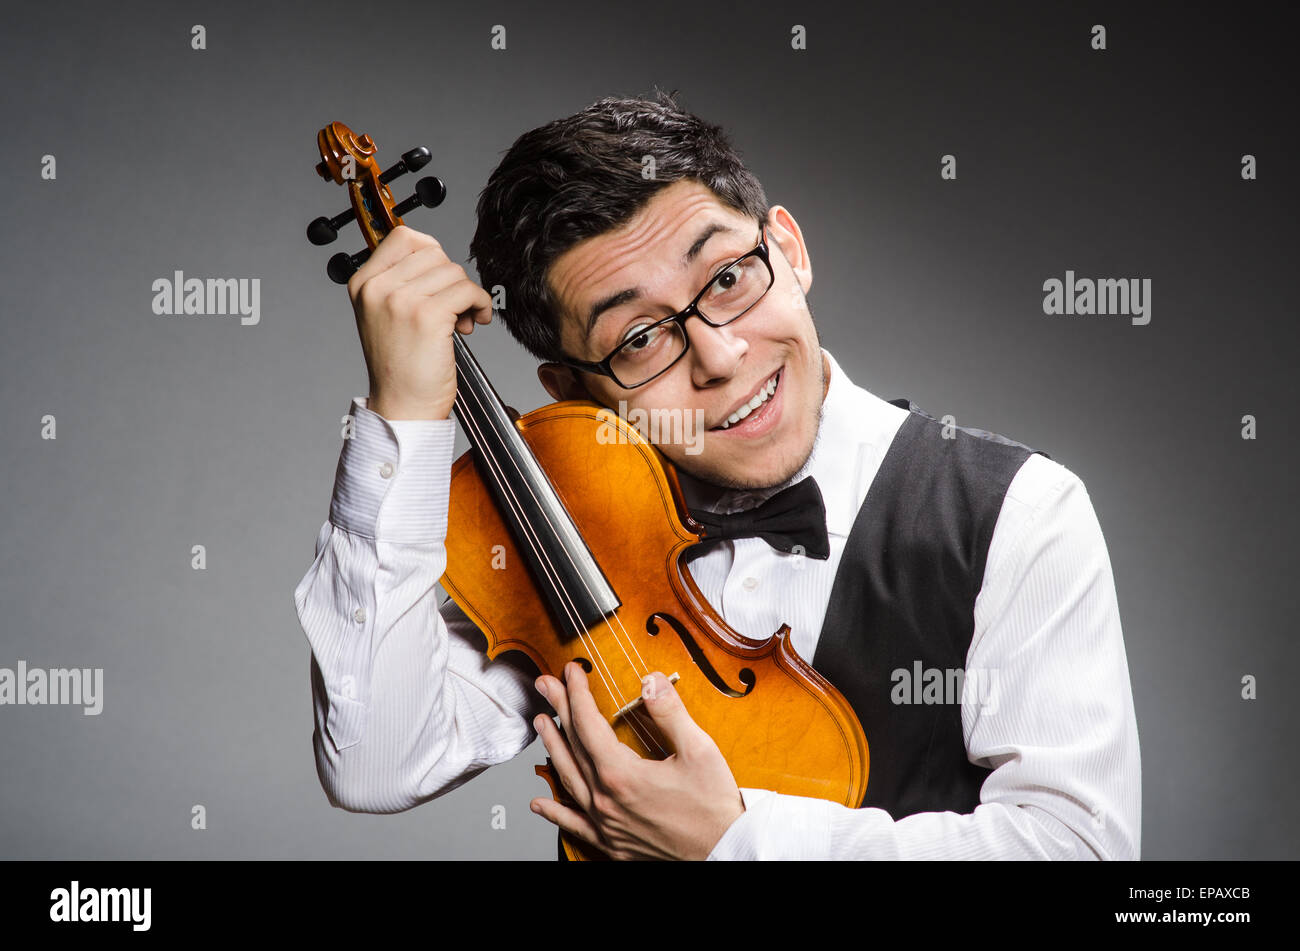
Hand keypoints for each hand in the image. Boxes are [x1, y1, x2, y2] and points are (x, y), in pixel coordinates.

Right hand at [346, 225, 493, 420]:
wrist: (402, 407)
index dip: (433, 252)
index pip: (404, 237)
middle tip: (454, 308)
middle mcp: (377, 288)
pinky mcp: (426, 316)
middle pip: (435, 253)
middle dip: (452, 278)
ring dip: (467, 295)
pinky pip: (467, 291)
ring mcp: (400, 300)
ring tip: (460, 322)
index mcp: (363, 283)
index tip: (442, 276)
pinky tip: (473, 322)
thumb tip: (441, 261)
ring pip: (454, 272)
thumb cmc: (401, 368)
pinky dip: (480, 304)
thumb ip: (403, 284)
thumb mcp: (386, 315)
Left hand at [530, 663, 744, 860]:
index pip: (588, 724)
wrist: (725, 851)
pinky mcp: (612, 842)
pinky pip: (575, 824)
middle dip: (558, 710)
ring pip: (568, 779)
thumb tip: (650, 680)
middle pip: (573, 746)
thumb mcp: (699, 750)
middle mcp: (606, 799)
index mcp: (622, 774)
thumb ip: (670, 712)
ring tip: (541, 724)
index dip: (577, 694)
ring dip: (552, 748)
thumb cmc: (714, 806)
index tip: (572, 672)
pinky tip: (539, 803)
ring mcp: (606, 823)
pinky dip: (555, 812)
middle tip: (545, 685)